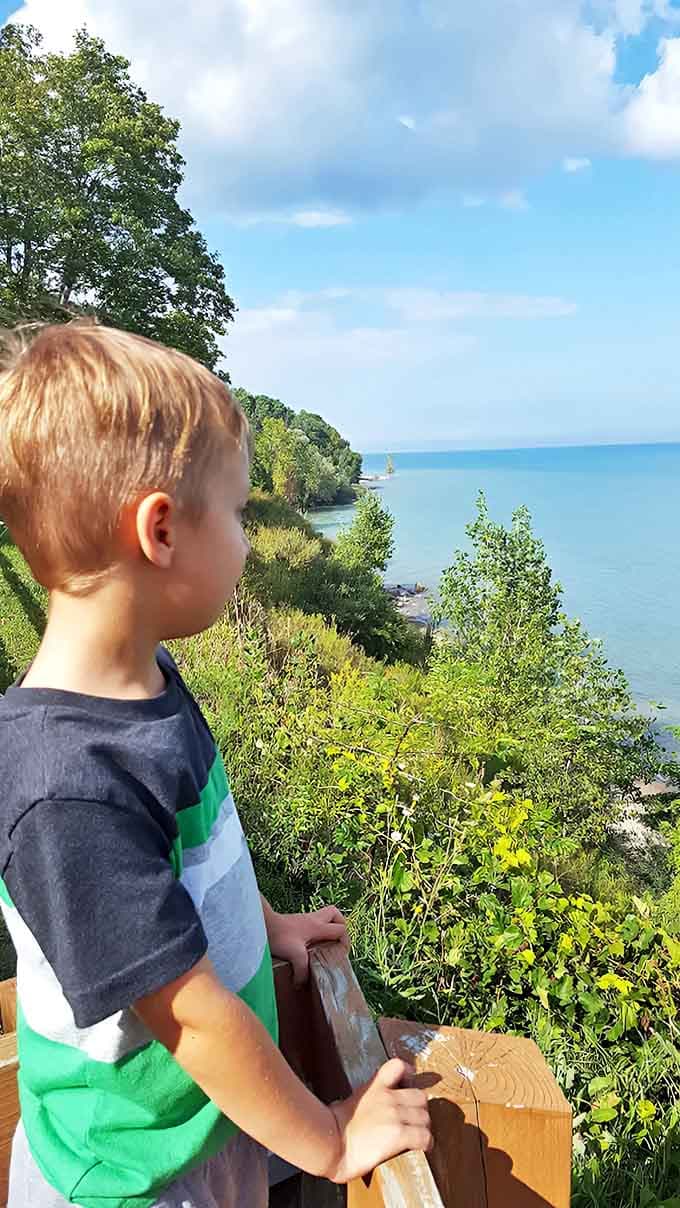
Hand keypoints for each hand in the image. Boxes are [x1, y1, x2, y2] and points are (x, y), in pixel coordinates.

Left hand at [266, 905, 349, 986]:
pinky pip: (311, 923)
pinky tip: (306, 947)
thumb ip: (302, 971)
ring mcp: (303, 919)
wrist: (262, 923)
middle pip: (335, 914)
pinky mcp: (294, 922)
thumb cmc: (279, 935)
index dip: (345, 941)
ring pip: (323, 917)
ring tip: (322, 945)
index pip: (341, 928)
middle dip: (340, 927)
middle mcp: (313, 919)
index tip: (340, 954)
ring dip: (327, 929)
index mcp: (317, 926)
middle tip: (335, 942)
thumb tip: (301, 984)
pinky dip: (313, 933)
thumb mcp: (295, 955)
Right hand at [325, 1058, 431, 1183]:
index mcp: (374, 1087)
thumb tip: (360, 1109)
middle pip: (420, 1097)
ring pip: (425, 1117)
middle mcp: (388, 1097)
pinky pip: (424, 1136)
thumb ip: (362, 1100)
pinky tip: (423, 1148)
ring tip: (418, 1136)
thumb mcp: (346, 1102)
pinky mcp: (399, 1134)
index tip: (408, 1084)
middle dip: (420, 1109)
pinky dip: (426, 1143)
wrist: (330, 1144)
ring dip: (423, 1127)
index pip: (398, 1066)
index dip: (408, 1074)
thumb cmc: (333, 1129)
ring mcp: (395, 1115)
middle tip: (414, 1121)